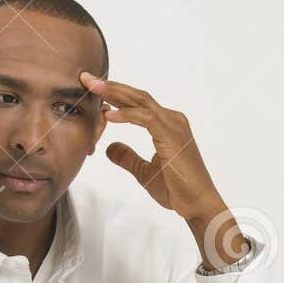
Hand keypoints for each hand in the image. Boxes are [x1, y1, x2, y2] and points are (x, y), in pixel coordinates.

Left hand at [79, 72, 245, 268]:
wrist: (197, 204)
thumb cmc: (177, 189)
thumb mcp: (144, 171)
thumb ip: (128, 157)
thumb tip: (109, 147)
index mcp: (167, 125)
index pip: (137, 103)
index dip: (115, 95)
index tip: (93, 90)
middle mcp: (172, 119)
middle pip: (137, 96)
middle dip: (111, 87)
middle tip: (86, 78)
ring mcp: (173, 125)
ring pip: (141, 101)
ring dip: (115, 93)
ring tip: (93, 87)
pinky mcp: (171, 135)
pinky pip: (146, 118)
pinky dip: (127, 114)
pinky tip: (108, 114)